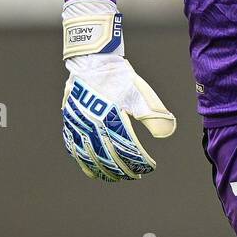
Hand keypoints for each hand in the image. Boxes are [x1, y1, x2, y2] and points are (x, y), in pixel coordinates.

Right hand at [61, 0, 175, 180]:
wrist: (92, 58)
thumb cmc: (119, 76)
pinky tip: (89, 167)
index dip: (139, 162)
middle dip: (122, 170)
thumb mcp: (140, 93)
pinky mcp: (68, 119)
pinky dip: (80, 158)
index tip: (149, 168)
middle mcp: (93, 123)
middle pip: (108, 157)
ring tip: (112, 177)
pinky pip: (72, 144)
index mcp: (113, 117)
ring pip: (88, 155)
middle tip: (133, 176)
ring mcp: (78, 122)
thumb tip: (168, 133)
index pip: (128, 149)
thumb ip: (154, 114)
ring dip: (101, 170)